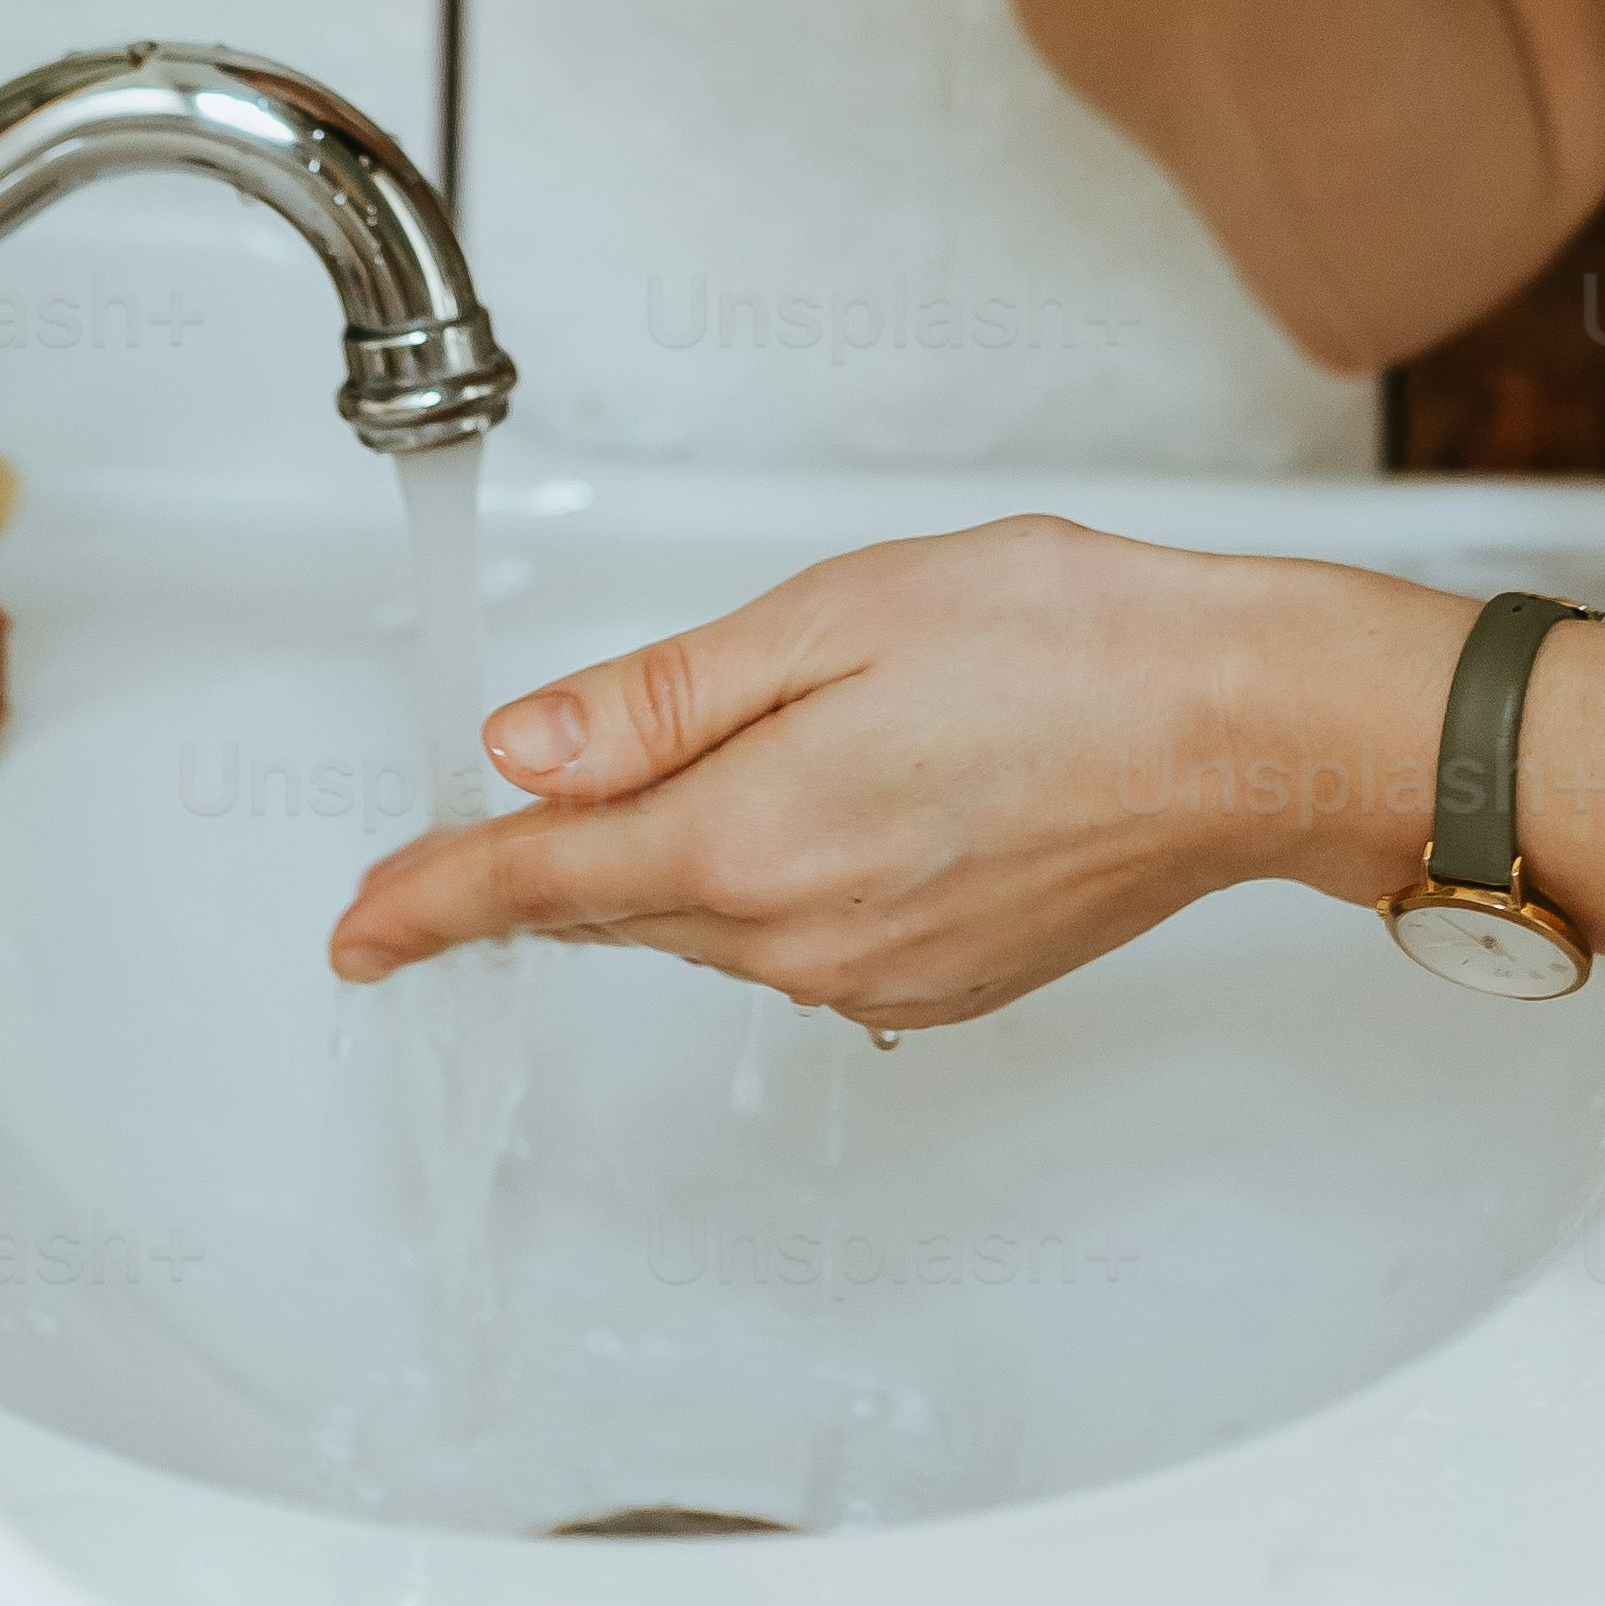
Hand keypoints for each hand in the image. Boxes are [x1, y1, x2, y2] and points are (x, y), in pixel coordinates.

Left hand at [326, 516, 1471, 1033]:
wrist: (1245, 729)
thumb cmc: (1067, 644)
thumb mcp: (830, 620)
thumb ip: (660, 700)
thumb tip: (524, 754)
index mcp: (749, 842)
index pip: (537, 883)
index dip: (431, 900)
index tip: (359, 929)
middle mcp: (798, 941)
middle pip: (616, 907)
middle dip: (537, 873)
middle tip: (456, 855)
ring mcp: (874, 977)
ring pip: (708, 925)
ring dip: (665, 865)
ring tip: (689, 773)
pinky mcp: (939, 985)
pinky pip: (798, 944)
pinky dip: (766, 887)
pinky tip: (819, 811)